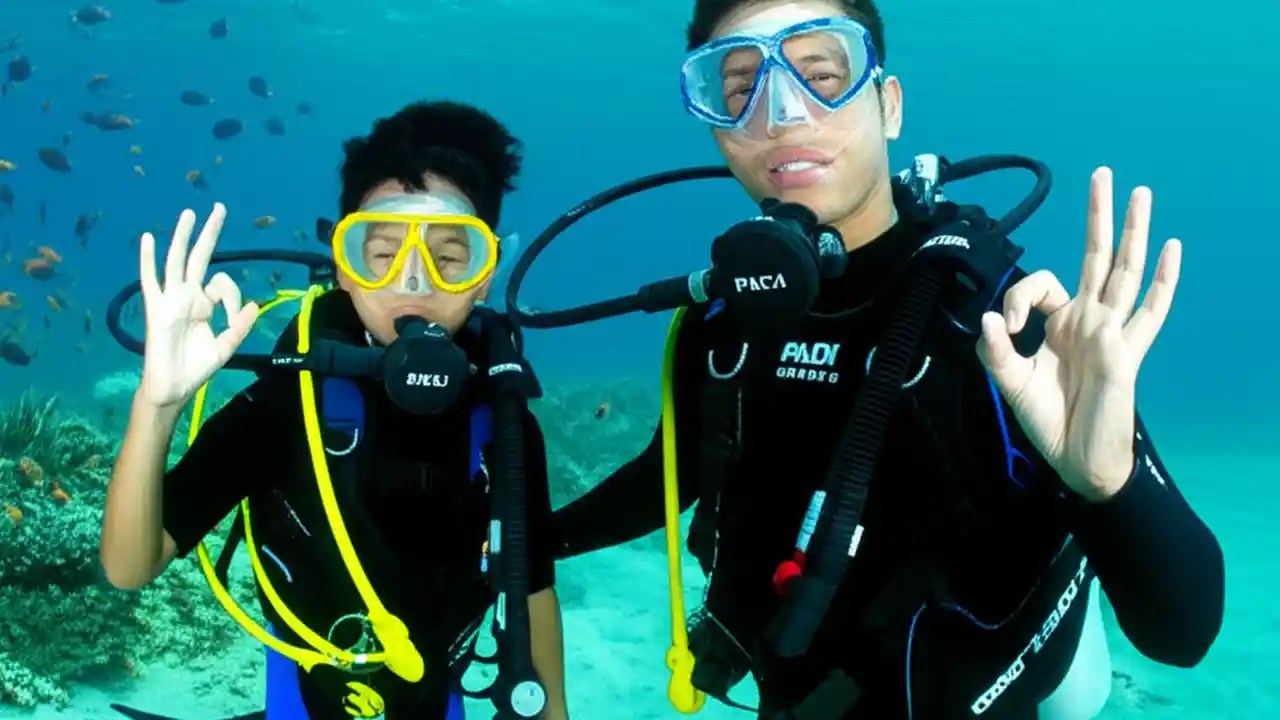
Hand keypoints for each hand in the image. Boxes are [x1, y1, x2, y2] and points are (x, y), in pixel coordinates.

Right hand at [137, 203, 258, 408]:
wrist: (174, 387)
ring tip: (189, 213)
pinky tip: (148, 238)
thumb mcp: (226, 346)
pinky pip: (149, 280)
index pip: (222, 282)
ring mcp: (170, 300)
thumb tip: (254, 304)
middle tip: (219, 208)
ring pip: (176, 261)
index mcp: (205, 304)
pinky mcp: (156, 309)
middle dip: (209, 233)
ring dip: (182, 237)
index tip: (234, 314)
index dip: (233, 294)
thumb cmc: (197, 367)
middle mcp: (187, 296)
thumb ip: (240, 327)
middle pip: (199, 257)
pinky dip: (147, 259)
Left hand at [977, 167, 1181, 500]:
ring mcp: (1111, 333)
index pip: (1042, 286)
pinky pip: (1149, 312)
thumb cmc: (1048, 421)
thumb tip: (987, 318)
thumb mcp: (1011, 383)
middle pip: (1096, 257)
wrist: (1077, 459)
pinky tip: (1170, 249)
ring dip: (1133, 232)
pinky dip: (1160, 281)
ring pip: (1125, 272)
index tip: (1003, 326)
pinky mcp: (1126, 352)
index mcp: (1060, 324)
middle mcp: (1088, 321)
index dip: (1018, 296)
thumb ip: (995, 352)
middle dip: (1099, 215)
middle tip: (1103, 173)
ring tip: (1142, 193)